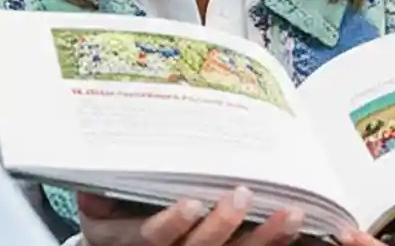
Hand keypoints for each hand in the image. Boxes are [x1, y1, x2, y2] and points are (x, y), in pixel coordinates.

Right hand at [78, 188, 303, 245]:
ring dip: (264, 238)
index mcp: (127, 241)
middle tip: (244, 195)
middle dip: (222, 226)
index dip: (172, 224)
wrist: (117, 242)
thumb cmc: (114, 213)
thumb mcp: (100, 200)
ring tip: (291, 213)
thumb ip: (108, 182)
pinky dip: (275, 243)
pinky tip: (295, 226)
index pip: (152, 238)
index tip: (192, 203)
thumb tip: (108, 157)